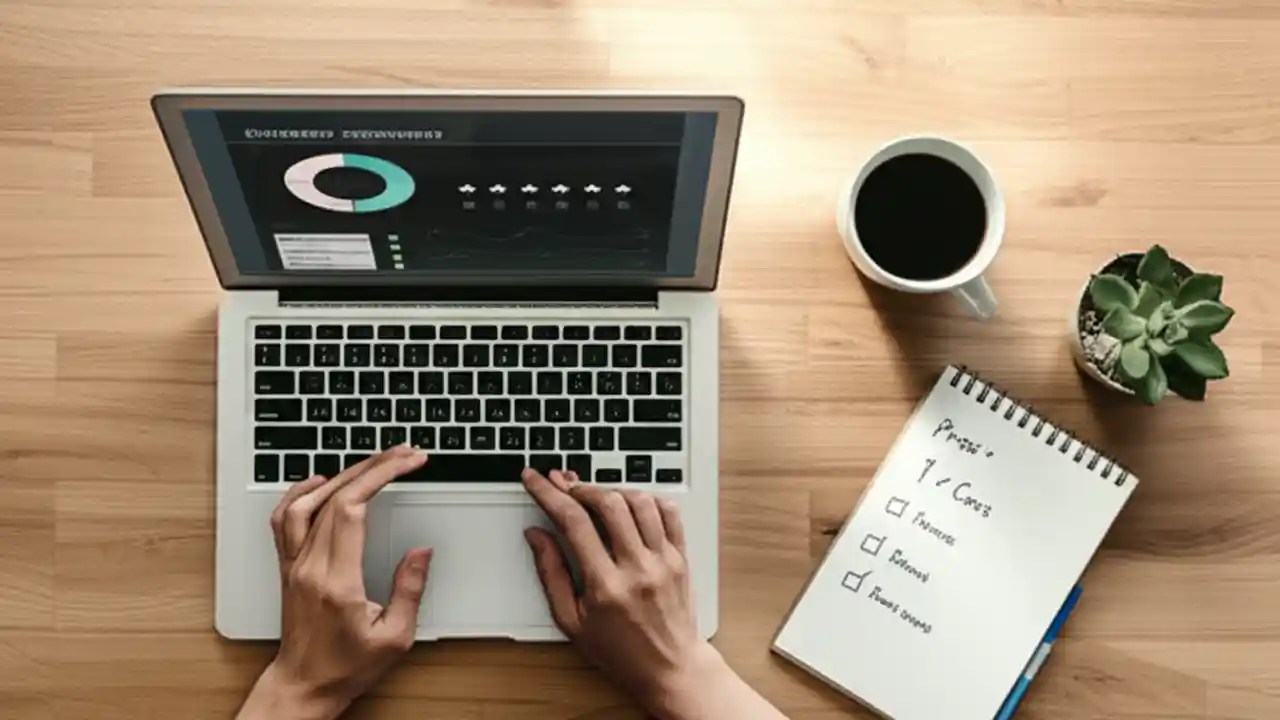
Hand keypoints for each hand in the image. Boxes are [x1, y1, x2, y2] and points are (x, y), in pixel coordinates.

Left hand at [237, 445, 432, 719]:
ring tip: (372, 462)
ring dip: (341, 474)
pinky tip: (320, 480)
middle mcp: (309, 566)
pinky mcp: (287, 566)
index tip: (409, 462)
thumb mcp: (395, 637)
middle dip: (373, 466)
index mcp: (337, 580)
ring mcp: (293, 564)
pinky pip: (284, 518)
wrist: (303, 686)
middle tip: (404, 453)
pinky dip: (301, 491)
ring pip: (306, 501)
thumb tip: (421, 551)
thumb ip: (410, 590)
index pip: (352, 508)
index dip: (382, 475)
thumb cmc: (346, 668)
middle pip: (334, 495)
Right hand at [522, 470, 788, 719]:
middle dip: (580, 486)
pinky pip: (669, 512)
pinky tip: (631, 504)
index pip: (573, 522)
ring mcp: (663, 560)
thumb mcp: (571, 622)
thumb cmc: (619, 651)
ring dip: (613, 490)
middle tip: (563, 485)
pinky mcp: (680, 557)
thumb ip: (551, 574)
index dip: (549, 494)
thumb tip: (536, 535)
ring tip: (595, 496)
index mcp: (605, 586)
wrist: (670, 668)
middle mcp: (637, 568)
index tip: (535, 479)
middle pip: (608, 503)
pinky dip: (647, 499)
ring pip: (639, 501)